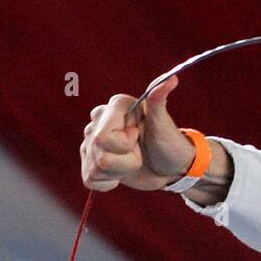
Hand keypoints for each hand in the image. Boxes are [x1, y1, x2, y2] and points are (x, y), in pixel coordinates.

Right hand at [80, 76, 195, 191]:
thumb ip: (159, 99)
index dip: (125, 143)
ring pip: (95, 169)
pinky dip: (109, 182)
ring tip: (133, 160)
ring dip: (120, 171)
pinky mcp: (90, 163)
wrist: (170, 167)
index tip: (138, 135)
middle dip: (124, 160)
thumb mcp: (163, 123)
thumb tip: (171, 78)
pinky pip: (89, 179)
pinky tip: (121, 172)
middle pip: (99, 155)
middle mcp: (97, 122)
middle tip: (139, 151)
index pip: (103, 137)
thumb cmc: (169, 142)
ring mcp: (91, 144)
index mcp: (115, 107)